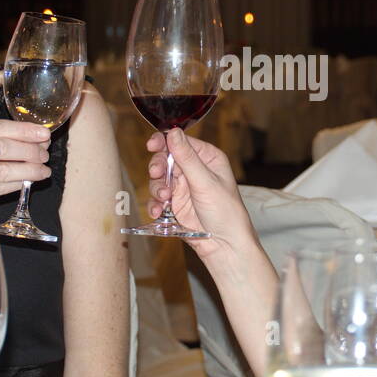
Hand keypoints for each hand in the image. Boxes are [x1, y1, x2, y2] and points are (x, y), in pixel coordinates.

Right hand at [0, 120, 52, 227]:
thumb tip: (34, 140)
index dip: (24, 130)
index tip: (44, 133)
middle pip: (2, 146)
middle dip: (30, 150)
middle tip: (45, 155)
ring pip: (3, 169)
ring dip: (29, 169)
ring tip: (43, 170)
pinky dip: (18, 184)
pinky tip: (28, 182)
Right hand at [146, 128, 256, 260]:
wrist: (223, 245)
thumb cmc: (225, 212)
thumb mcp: (205, 182)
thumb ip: (187, 157)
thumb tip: (173, 132)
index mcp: (207, 158)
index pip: (181, 142)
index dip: (164, 141)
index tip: (152, 145)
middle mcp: (194, 170)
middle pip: (165, 159)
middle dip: (158, 167)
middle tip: (156, 174)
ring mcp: (183, 187)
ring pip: (159, 179)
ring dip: (157, 188)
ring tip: (164, 199)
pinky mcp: (174, 204)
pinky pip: (157, 198)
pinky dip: (154, 204)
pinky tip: (158, 212)